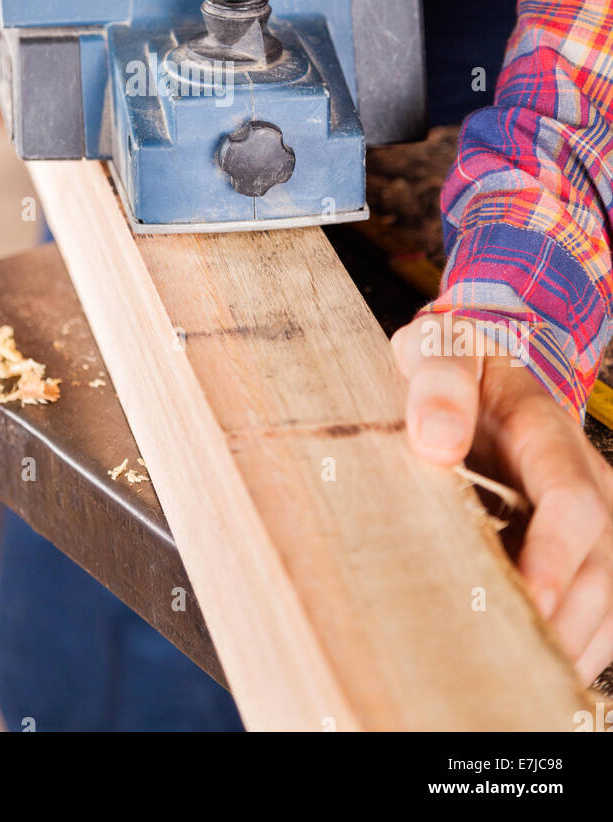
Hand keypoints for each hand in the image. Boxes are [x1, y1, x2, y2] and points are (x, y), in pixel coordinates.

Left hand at [392, 313, 612, 684]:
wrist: (482, 363)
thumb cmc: (457, 361)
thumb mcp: (439, 348)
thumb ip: (438, 384)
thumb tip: (436, 442)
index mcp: (549, 433)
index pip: (571, 503)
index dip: (556, 557)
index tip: (530, 602)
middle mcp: (588, 479)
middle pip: (600, 568)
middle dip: (562, 624)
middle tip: (505, 669)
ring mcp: (597, 517)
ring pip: (608, 601)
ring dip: (570, 647)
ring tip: (512, 684)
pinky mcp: (588, 547)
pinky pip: (602, 612)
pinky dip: (575, 648)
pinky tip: (528, 674)